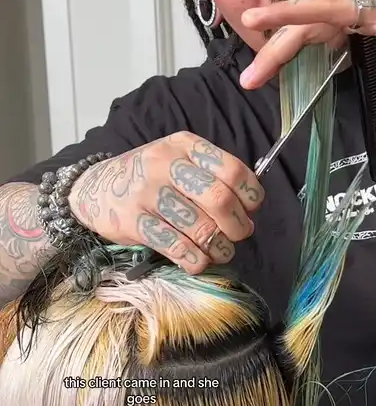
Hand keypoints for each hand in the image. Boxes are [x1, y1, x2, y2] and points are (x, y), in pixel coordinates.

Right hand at [68, 133, 263, 272]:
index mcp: (184, 145)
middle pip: (220, 200)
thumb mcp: (179, 160)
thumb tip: (250, 207)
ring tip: (220, 250)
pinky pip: (177, 248)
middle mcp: (165, 164)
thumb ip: (212, 176)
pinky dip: (195, 260)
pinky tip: (198, 260)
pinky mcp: (133, 223)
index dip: (251, 194)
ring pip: (201, 229)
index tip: (251, 209)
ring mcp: (147, 193)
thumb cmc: (150, 178)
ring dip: (220, 247)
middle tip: (239, 234)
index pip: (232, 169)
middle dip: (238, 225)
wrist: (95, 189)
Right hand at [239, 0, 375, 88]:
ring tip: (259, 74)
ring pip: (314, 29)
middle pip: (309, 23)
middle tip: (249, 79)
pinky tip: (295, 62)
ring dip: (286, 51)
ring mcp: (362, 9)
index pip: (319, 7)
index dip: (285, 16)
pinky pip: (328, 33)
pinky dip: (307, 48)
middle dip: (276, 50)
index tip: (252, 19)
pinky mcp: (366, 22)